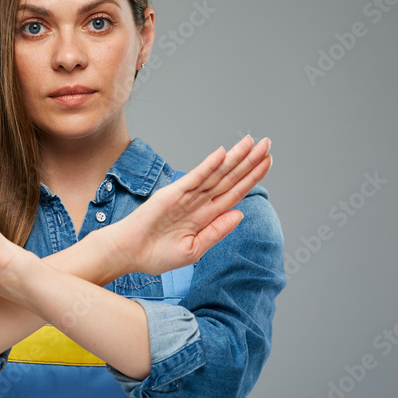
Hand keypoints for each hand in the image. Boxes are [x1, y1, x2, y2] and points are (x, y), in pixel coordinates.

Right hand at [107, 135, 271, 275]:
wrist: (129, 254)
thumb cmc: (156, 255)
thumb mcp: (194, 249)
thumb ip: (217, 231)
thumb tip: (239, 213)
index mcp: (206, 216)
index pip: (234, 192)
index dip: (252, 177)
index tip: (268, 162)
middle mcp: (199, 201)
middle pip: (229, 178)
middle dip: (249, 161)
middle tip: (267, 143)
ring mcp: (186, 196)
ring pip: (216, 174)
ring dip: (234, 158)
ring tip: (251, 142)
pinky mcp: (172, 194)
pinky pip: (194, 178)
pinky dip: (208, 166)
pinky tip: (223, 154)